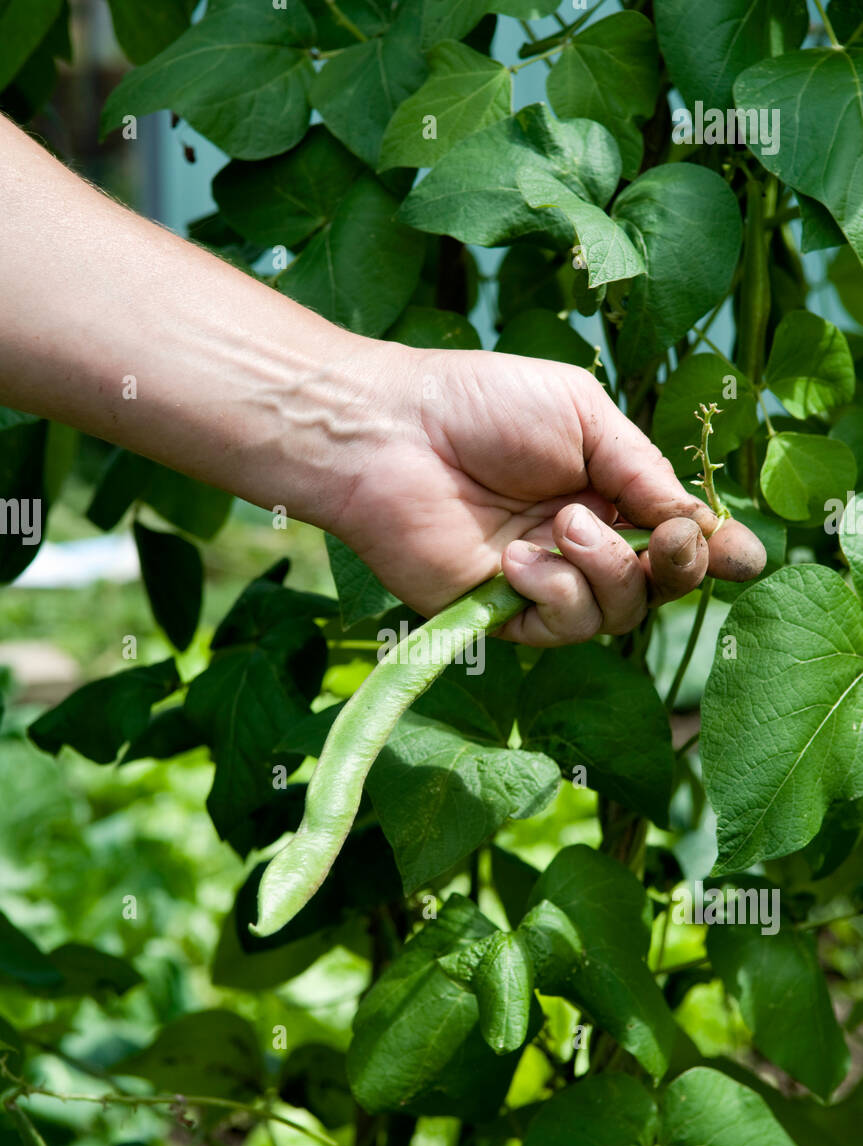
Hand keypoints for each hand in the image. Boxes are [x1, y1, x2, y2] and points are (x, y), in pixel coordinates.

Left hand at [331, 344, 766, 645]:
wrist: (391, 432)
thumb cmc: (481, 406)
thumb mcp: (583, 418)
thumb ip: (645, 472)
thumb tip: (706, 526)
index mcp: (606, 489)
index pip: (674, 534)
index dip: (713, 549)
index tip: (742, 555)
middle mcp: (581, 541)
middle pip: (659, 584)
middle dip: (677, 564)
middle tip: (665, 536)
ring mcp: (542, 581)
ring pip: (618, 612)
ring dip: (606, 570)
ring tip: (564, 523)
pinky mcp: (501, 614)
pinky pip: (560, 628)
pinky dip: (555, 594)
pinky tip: (517, 559)